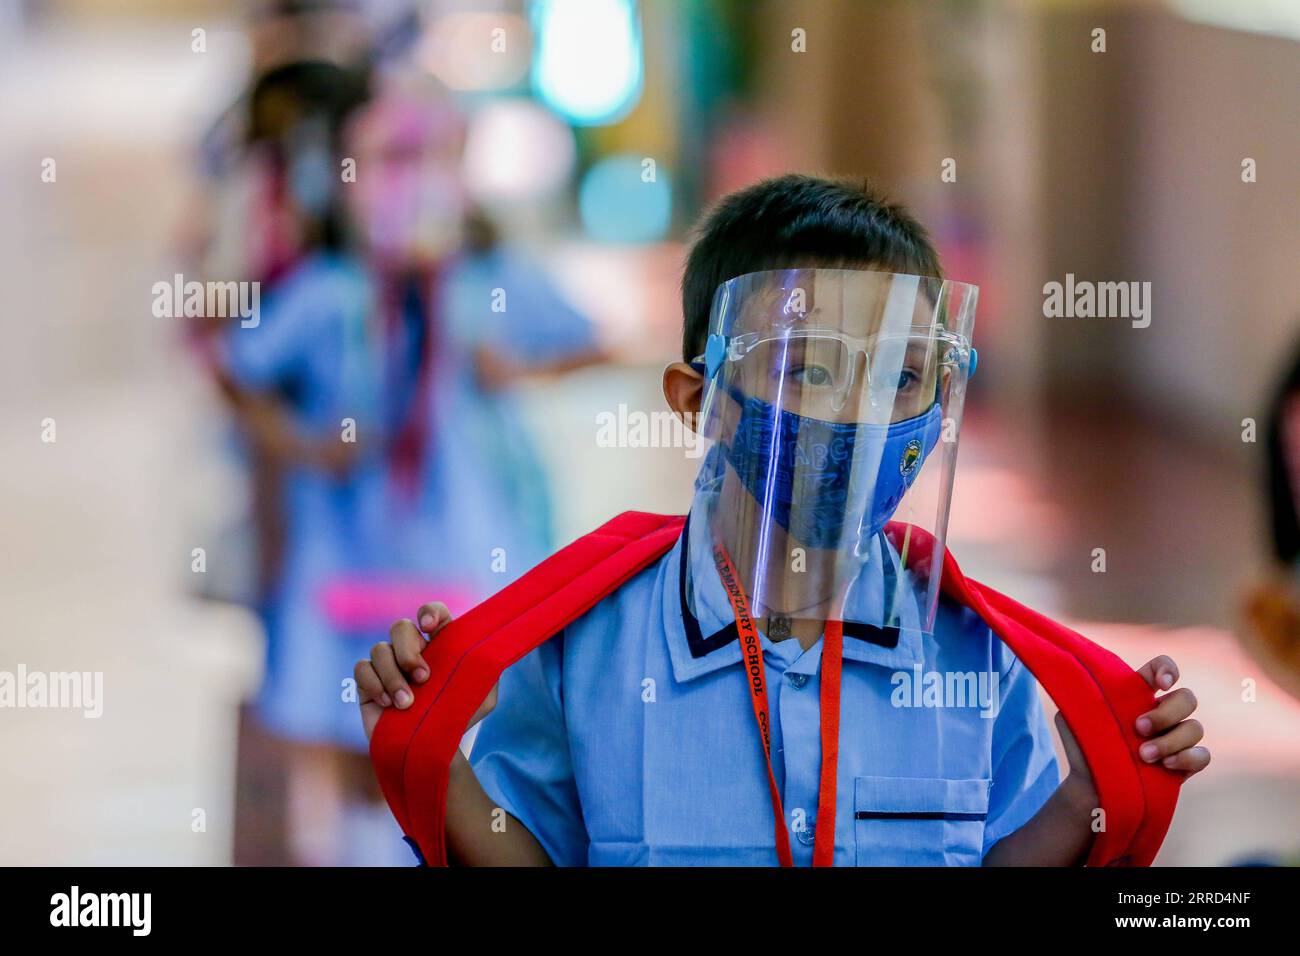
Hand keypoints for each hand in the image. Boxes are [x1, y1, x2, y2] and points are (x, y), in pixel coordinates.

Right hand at [355, 602, 498, 740]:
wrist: (431, 751)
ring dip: (393, 676)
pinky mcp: (368, 682)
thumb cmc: (458, 719)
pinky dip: (374, 684)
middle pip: (400, 627)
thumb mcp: (483, 696)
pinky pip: (362, 668)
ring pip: (379, 649)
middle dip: (409, 651)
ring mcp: (388, 664)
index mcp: (440, 644)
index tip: (429, 626)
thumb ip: (489, 671)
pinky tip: (387, 703)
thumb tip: (493, 650)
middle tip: (423, 678)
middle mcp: (412, 649)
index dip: (429, 613)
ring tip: (407, 704)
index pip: (433, 614)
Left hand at [1055, 654, 1210, 792]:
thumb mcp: (1072, 717)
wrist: (1091, 783)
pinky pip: (1203, 755)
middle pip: (1186, 698)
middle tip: (1138, 728)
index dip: (1168, 670)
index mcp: (1138, 693)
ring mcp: (1177, 736)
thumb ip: (1080, 697)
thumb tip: (1075, 680)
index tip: (1162, 683)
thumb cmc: (1083, 745)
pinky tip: (1166, 765)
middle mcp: (1163, 711)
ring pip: (1195, 728)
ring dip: (1170, 741)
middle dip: (1165, 714)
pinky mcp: (1186, 763)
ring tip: (1143, 756)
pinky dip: (1188, 758)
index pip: (1162, 668)